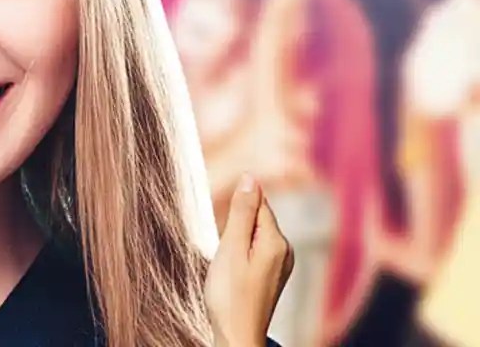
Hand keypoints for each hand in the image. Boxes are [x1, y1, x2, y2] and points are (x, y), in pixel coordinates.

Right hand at [205, 175, 292, 346]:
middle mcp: (285, 251)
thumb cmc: (230, 296)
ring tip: (227, 262)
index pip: (259, 203)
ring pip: (256, 234)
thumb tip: (250, 178)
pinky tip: (233, 270)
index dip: (237, 206)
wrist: (238, 336)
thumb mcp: (231, 249)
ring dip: (238, 239)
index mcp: (277, 241)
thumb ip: (241, 213)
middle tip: (224, 249)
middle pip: (258, 218)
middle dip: (237, 223)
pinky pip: (256, 250)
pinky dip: (241, 252)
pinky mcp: (272, 275)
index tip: (225, 224)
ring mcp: (281, 264)